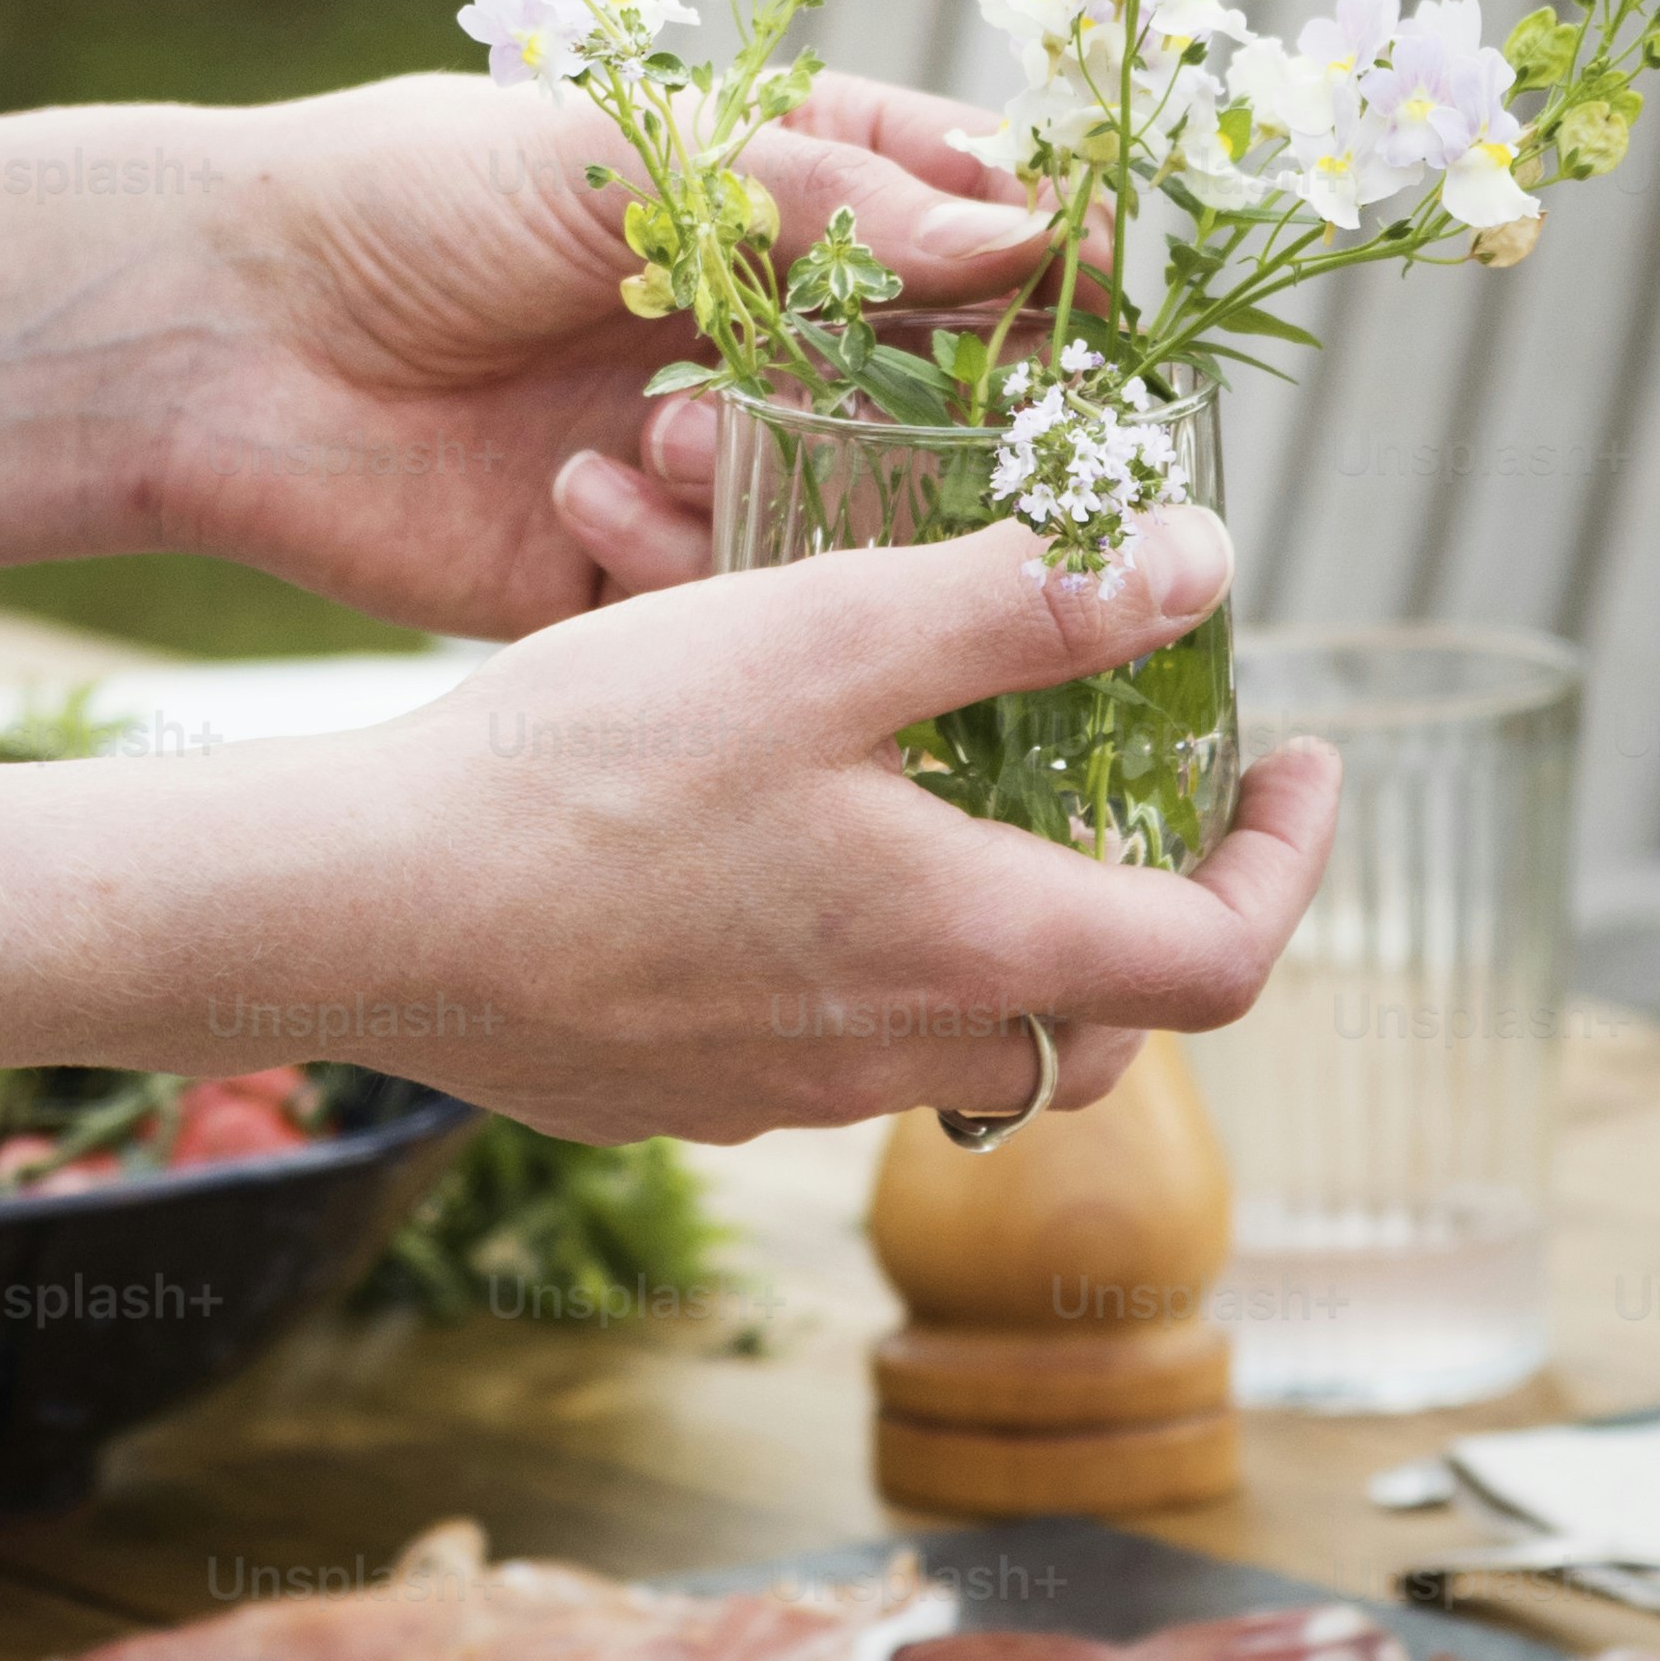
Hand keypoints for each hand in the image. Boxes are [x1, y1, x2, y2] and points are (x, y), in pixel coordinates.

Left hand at [159, 70, 1089, 639]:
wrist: (219, 332)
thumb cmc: (408, 197)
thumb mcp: (628, 156)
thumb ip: (825, 198)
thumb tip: (1024, 235)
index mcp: (768, 202)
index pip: (964, 225)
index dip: (1041, 255)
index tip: (1096, 281)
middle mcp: (756, 339)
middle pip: (938, 393)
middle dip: (950, 413)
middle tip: (971, 428)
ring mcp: (696, 463)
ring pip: (842, 514)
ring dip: (782, 478)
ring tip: (666, 427)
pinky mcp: (619, 576)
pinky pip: (724, 603)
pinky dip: (681, 559)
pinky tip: (586, 493)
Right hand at [200, 506, 1335, 1143]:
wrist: (364, 910)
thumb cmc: (588, 770)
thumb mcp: (822, 638)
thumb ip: (1021, 605)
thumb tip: (1196, 566)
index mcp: (970, 946)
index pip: (1221, 959)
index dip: (1290, 863)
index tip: (1296, 765)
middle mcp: (897, 1052)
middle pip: (1109, 1033)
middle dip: (1160, 916)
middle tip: (1144, 795)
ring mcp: (783, 1094)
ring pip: (965, 1050)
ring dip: (1010, 947)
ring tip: (967, 813)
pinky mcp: (681, 1094)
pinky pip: (830, 1050)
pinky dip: (870, 968)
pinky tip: (785, 864)